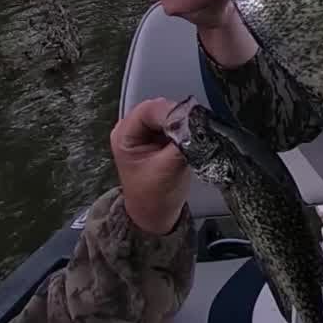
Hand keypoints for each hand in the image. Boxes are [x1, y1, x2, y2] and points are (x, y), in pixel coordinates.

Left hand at [111, 98, 190, 234]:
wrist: (155, 214)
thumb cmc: (152, 198)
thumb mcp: (167, 171)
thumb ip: (181, 144)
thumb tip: (196, 125)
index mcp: (125, 134)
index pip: (150, 109)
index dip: (172, 114)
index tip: (191, 122)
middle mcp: (135, 128)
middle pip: (162, 107)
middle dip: (181, 117)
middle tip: (196, 129)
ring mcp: (150, 130)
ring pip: (173, 113)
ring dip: (187, 123)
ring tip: (196, 136)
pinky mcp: (164, 135)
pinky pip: (180, 122)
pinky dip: (189, 128)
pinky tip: (195, 138)